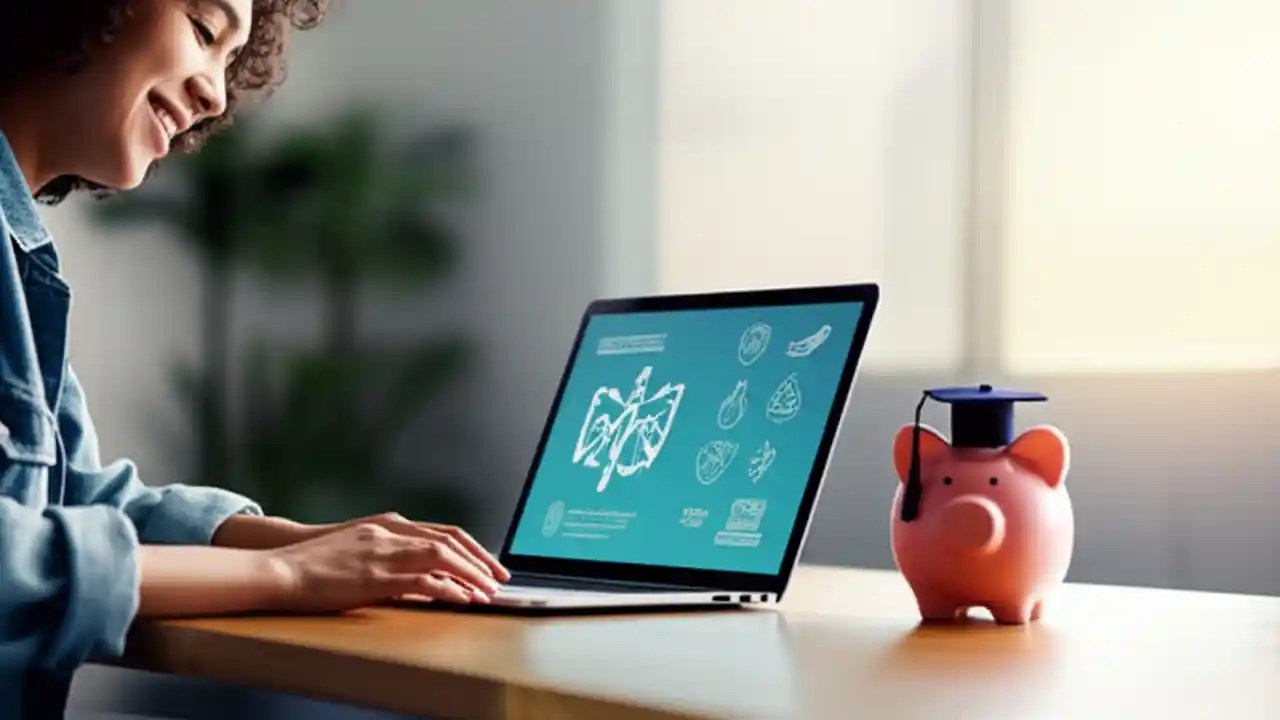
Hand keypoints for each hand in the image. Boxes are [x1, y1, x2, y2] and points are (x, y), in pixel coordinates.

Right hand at [269, 521, 503, 611]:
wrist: (281, 567)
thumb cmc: (317, 564)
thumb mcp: (362, 552)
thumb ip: (394, 560)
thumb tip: (426, 581)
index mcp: (389, 525)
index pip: (444, 532)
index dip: (472, 548)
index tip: (491, 564)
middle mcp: (391, 533)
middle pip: (450, 541)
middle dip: (481, 560)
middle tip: (501, 578)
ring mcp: (383, 552)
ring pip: (442, 556)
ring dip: (470, 574)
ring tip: (488, 591)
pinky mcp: (374, 575)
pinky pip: (421, 579)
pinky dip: (447, 588)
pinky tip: (462, 599)